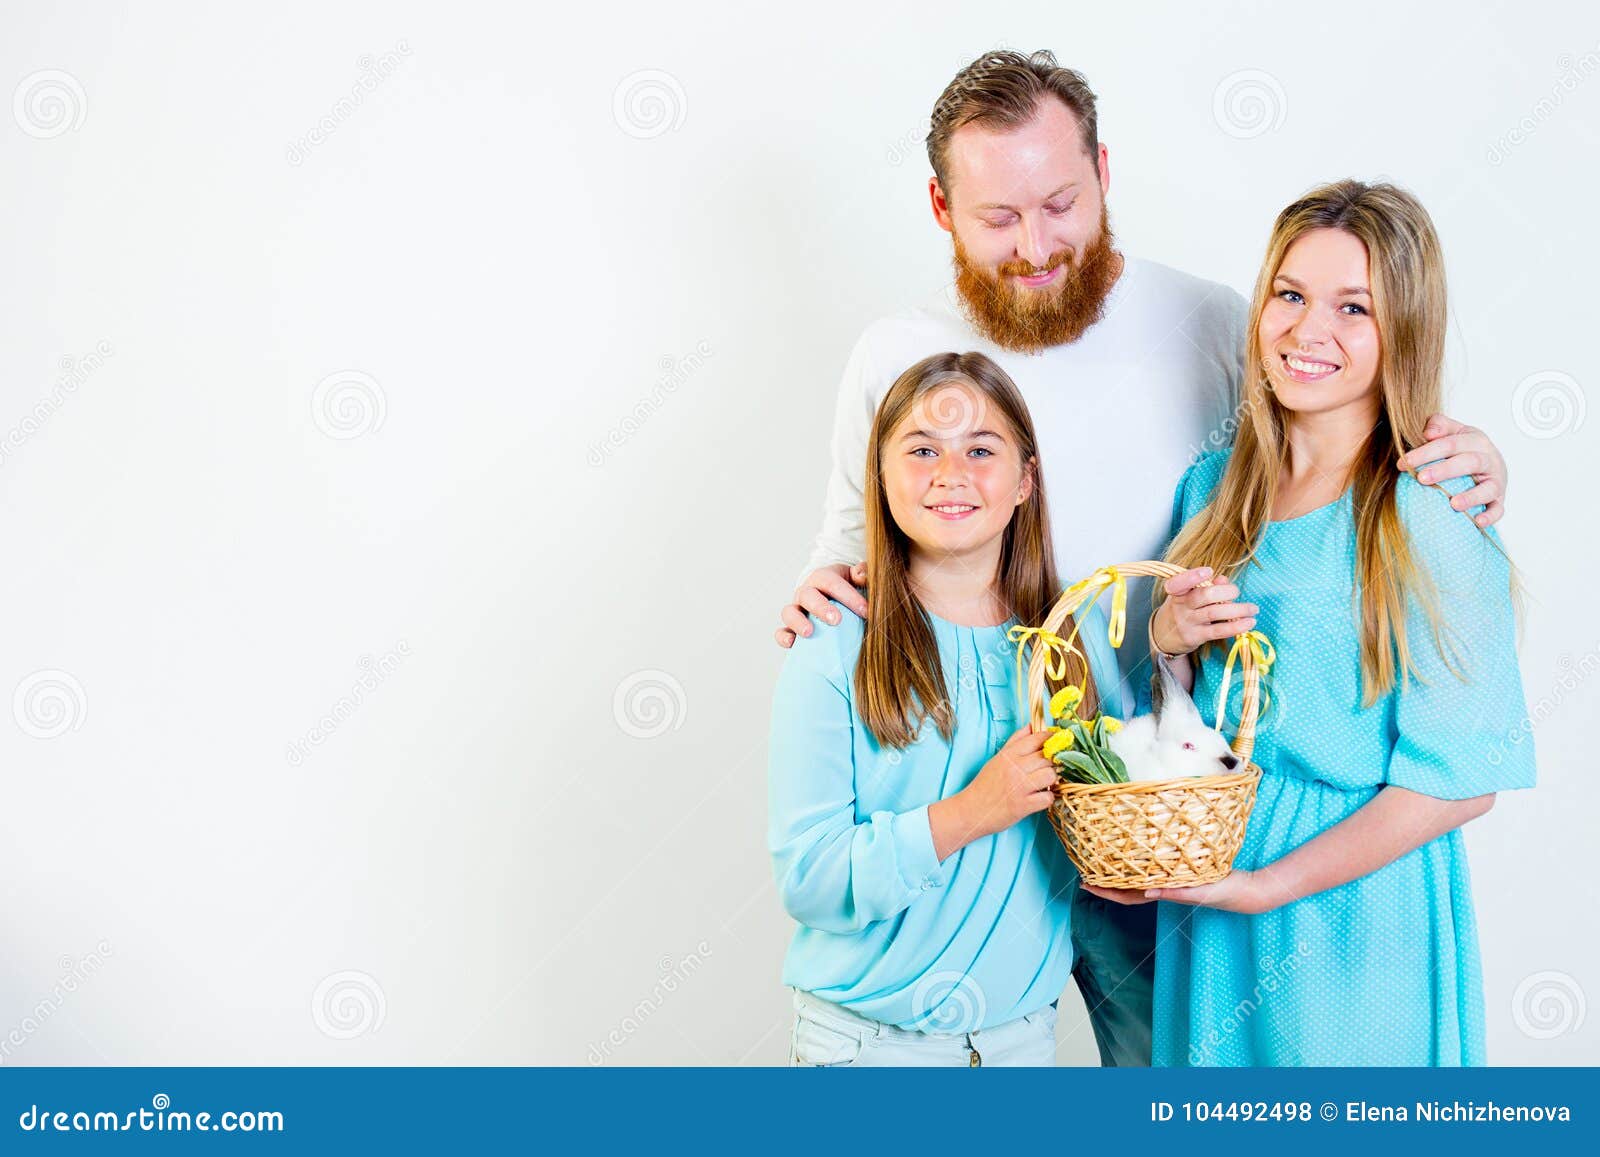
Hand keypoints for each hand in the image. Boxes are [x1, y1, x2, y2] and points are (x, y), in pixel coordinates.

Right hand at [775, 561, 868, 647]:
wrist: (834, 600)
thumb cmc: (848, 589)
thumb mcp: (856, 578)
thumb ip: (862, 574)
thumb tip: (861, 574)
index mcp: (822, 577)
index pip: (832, 583)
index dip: (848, 596)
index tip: (865, 611)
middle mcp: (806, 592)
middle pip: (808, 595)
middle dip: (821, 608)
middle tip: (836, 620)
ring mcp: (796, 610)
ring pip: (789, 612)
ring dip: (798, 622)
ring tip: (809, 633)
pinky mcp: (791, 627)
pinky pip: (781, 632)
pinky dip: (784, 637)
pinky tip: (793, 643)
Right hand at [929, 727, 1055, 858]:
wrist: (971, 810)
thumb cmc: (985, 785)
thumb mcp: (997, 759)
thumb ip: (1015, 741)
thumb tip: (1031, 726)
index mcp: (1009, 755)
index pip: (1037, 739)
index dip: (1050, 739)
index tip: (1056, 742)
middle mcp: (1015, 768)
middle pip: (1048, 757)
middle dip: (1052, 762)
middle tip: (1048, 768)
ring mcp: (1020, 787)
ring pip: (1051, 775)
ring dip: (1052, 780)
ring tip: (1045, 783)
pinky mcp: (1023, 805)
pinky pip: (1048, 798)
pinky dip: (1047, 799)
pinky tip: (1040, 797)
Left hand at [1081, 868, 1275, 914]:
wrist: (1248, 890)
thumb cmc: (1225, 892)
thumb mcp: (1200, 891)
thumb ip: (1175, 892)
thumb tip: (1147, 891)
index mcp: (1164, 894)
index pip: (1127, 897)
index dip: (1105, 892)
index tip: (1085, 884)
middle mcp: (1163, 888)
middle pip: (1127, 887)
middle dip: (1105, 881)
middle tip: (1084, 866)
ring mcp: (1171, 881)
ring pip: (1137, 878)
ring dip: (1119, 871)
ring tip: (1102, 858)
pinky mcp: (1181, 872)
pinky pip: (1153, 869)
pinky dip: (1139, 863)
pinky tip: (1134, 851)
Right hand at [1150, 566, 1256, 656]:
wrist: (1165, 637)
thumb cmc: (1182, 610)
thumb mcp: (1187, 596)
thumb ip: (1205, 586)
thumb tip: (1223, 579)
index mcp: (1176, 592)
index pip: (1178, 583)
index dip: (1192, 576)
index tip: (1208, 571)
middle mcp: (1179, 606)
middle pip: (1203, 596)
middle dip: (1225, 591)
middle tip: (1237, 592)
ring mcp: (1186, 622)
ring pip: (1214, 613)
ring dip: (1238, 610)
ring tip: (1253, 609)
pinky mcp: (1195, 637)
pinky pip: (1218, 631)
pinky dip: (1236, 626)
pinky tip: (1249, 623)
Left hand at [1397, 413, 1506, 527]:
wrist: (1489, 462)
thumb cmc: (1462, 448)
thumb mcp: (1451, 431)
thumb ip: (1438, 425)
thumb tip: (1428, 432)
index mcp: (1475, 440)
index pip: (1450, 443)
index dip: (1427, 452)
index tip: (1404, 462)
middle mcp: (1489, 459)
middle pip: (1470, 462)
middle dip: (1445, 470)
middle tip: (1421, 479)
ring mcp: (1496, 480)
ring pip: (1489, 488)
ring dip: (1472, 496)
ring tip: (1453, 504)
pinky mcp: (1499, 499)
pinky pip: (1499, 508)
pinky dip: (1490, 515)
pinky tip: (1477, 522)